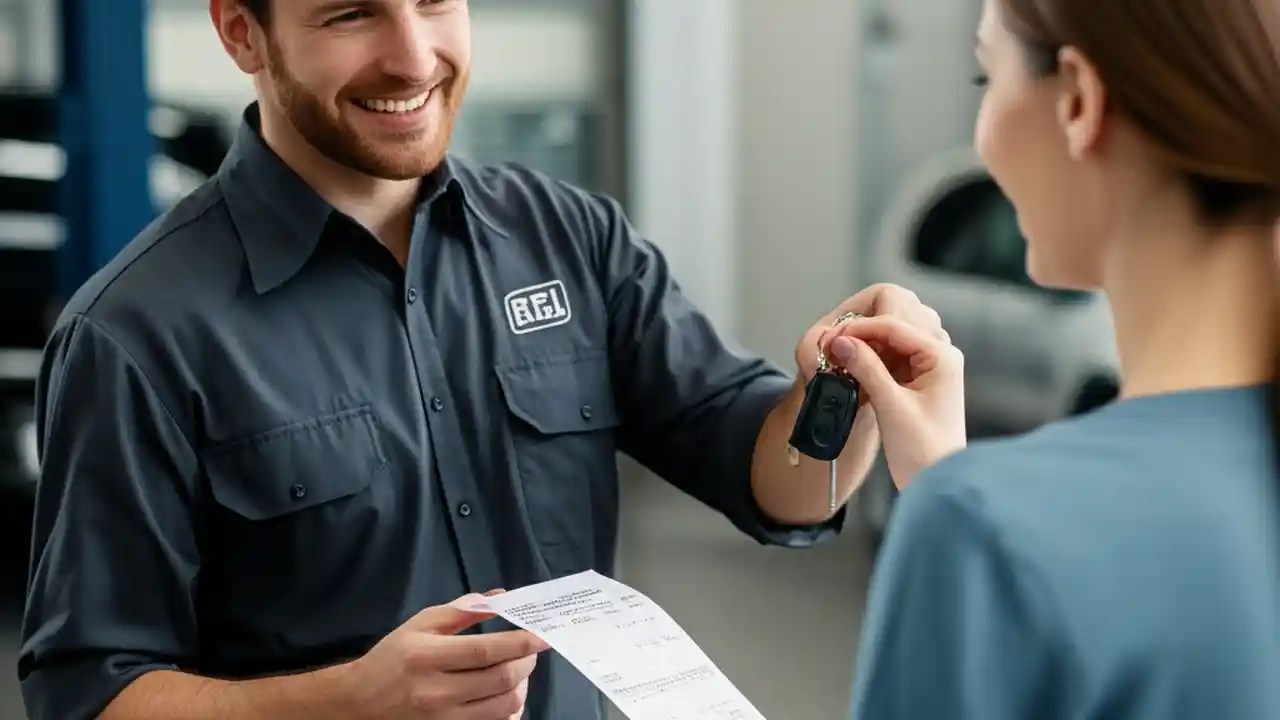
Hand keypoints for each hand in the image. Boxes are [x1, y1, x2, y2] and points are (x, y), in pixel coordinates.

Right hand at [338, 591, 549, 718]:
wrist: (360, 703)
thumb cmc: (393, 657)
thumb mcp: (421, 624)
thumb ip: (462, 611)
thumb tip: (500, 598)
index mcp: (427, 657)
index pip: (486, 651)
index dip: (520, 643)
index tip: (542, 635)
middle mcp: (435, 692)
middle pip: (500, 680)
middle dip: (526, 662)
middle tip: (531, 650)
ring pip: (503, 706)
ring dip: (521, 686)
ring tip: (517, 671)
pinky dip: (509, 710)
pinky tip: (505, 695)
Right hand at [794, 284, 951, 465]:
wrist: (938, 484)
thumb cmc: (925, 451)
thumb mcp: (891, 406)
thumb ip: (866, 369)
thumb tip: (841, 342)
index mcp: (942, 357)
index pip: (894, 325)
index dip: (859, 328)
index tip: (831, 337)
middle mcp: (940, 357)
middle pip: (892, 331)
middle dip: (860, 337)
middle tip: (831, 347)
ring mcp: (930, 369)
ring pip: (889, 346)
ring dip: (863, 349)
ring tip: (837, 358)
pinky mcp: (918, 382)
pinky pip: (890, 362)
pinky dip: (869, 363)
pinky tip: (851, 369)